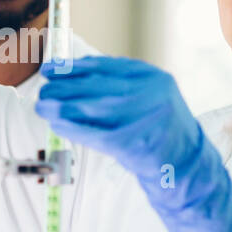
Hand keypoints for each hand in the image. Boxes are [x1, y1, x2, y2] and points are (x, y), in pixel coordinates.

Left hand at [35, 56, 231, 231]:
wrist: (188, 165)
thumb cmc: (159, 130)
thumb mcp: (147, 98)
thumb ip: (117, 86)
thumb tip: (69, 77)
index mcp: (154, 77)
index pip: (106, 66)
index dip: (74, 67)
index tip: (52, 68)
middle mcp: (153, 93)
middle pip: (97, 86)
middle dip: (64, 87)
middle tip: (42, 88)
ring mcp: (147, 118)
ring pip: (93, 109)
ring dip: (62, 107)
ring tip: (43, 106)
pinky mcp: (137, 144)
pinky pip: (95, 134)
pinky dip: (72, 129)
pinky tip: (56, 125)